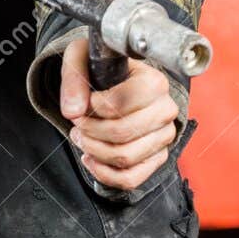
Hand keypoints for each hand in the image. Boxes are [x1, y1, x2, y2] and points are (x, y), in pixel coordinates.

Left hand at [60, 34, 178, 191]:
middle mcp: (165, 110)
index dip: (95, 108)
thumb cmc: (103, 70)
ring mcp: (163, 136)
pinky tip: (91, 159)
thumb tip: (72, 110)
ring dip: (94, 151)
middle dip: (90, 132)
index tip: (86, 102)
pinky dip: (104, 174)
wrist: (118, 82)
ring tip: (82, 138)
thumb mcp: (82, 59)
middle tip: (78, 124)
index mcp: (154, 82)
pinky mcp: (157, 157)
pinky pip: (131, 178)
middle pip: (122, 133)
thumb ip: (74, 78)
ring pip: (125, 157)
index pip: (121, 103)